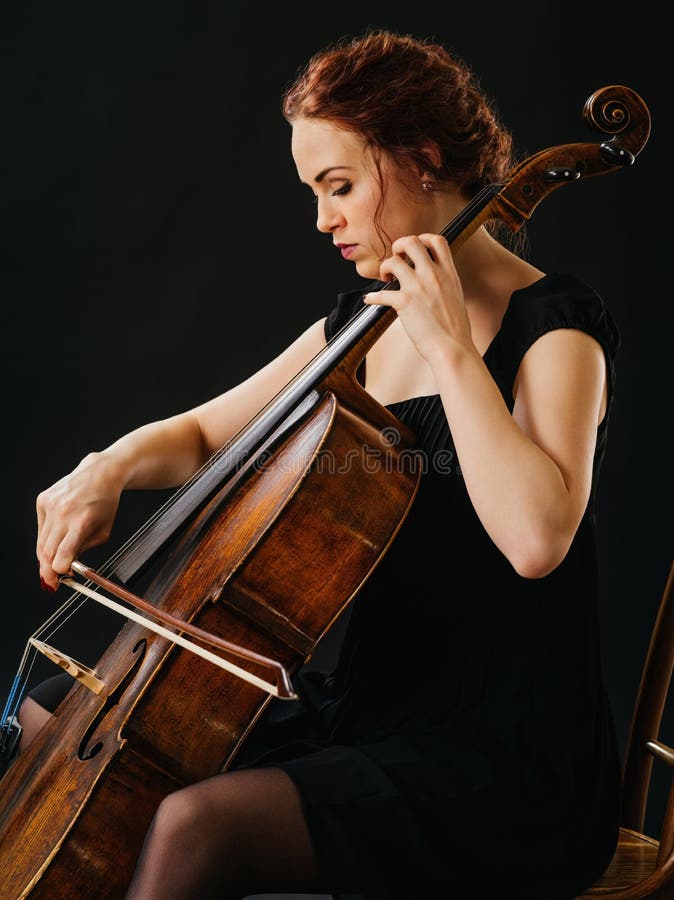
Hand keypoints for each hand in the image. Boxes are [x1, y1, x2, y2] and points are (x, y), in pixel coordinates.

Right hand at [36, 452, 122, 590]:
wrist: (100, 474)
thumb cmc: (105, 502)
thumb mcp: (104, 531)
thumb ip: (85, 550)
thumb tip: (66, 565)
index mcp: (82, 521)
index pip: (63, 554)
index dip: (58, 572)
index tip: (59, 581)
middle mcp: (64, 513)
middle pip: (47, 551)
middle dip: (47, 571)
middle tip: (51, 582)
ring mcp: (50, 505)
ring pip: (41, 541)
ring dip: (45, 557)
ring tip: (53, 563)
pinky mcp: (42, 500)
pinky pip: (41, 527)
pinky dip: (46, 537)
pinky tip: (56, 537)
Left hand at [363, 233, 475, 363]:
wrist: (452, 349)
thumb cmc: (455, 331)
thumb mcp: (456, 297)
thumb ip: (445, 284)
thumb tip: (436, 282)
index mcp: (449, 274)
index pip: (437, 240)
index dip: (422, 238)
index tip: (415, 249)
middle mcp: (433, 276)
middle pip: (411, 242)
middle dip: (399, 246)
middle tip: (396, 258)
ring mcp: (418, 288)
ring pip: (393, 261)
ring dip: (385, 267)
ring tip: (386, 278)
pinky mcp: (405, 303)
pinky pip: (381, 293)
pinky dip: (373, 297)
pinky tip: (371, 301)